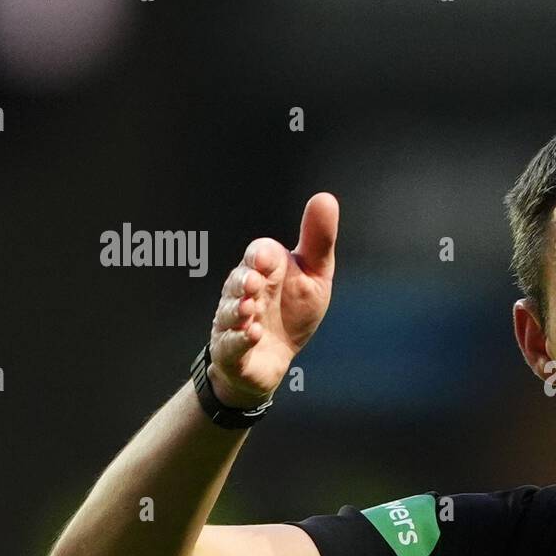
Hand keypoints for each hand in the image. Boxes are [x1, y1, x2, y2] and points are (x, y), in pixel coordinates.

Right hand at [208, 192, 338, 407]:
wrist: (275, 358)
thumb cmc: (292, 310)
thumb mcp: (314, 275)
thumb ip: (318, 240)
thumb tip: (326, 197)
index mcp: (263, 269)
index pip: (258, 254)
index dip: (261, 256)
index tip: (266, 259)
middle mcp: (242, 291)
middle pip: (238, 280)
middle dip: (244, 281)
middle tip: (254, 283)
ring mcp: (233, 321)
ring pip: (229, 312)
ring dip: (238, 310)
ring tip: (249, 309)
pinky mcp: (231, 350)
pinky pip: (230, 343)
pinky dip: (239, 339)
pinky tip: (252, 335)